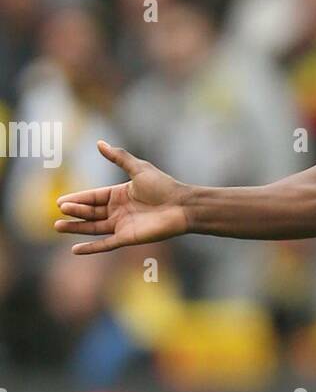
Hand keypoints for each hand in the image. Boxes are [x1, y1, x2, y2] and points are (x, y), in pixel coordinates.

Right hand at [54, 141, 189, 253]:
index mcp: (119, 194)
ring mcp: (122, 225)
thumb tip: (99, 142)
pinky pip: (105, 244)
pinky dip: (91, 247)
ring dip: (76, 228)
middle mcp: (119, 210)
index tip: (60, 201)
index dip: (77, 199)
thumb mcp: (138, 168)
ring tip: (58, 226)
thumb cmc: (164, 186)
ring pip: (93, 228)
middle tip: (58, 211)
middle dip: (74, 212)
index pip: (93, 197)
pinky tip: (75, 249)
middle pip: (91, 212)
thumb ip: (118, 157)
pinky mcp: (127, 238)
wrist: (182, 206)